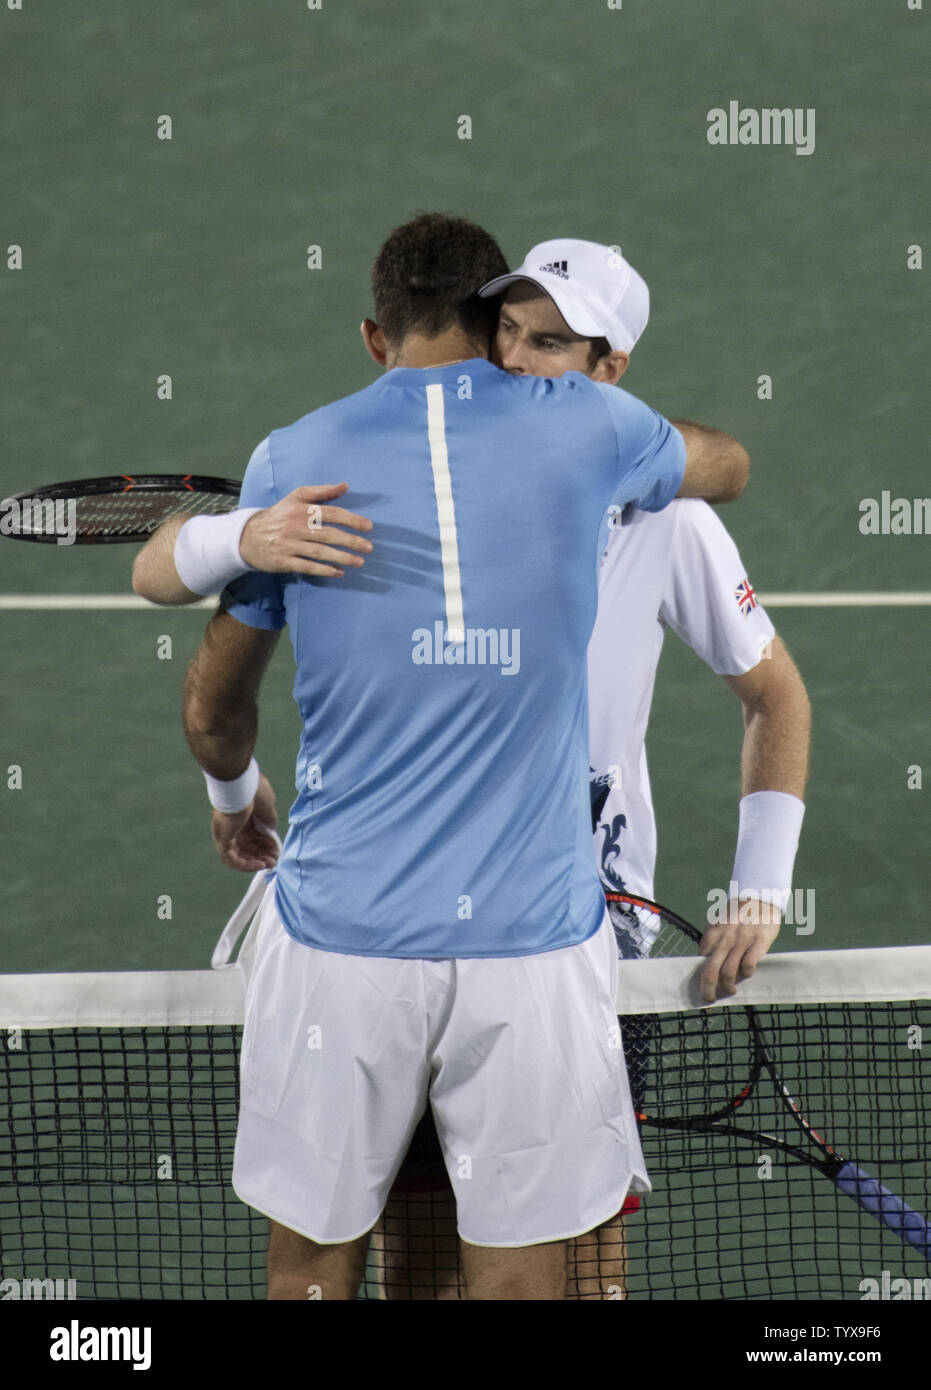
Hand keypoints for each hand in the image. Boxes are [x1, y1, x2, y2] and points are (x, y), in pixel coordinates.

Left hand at [210, 773, 279, 871]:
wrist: (240, 783)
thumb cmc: (253, 790)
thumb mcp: (267, 806)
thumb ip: (270, 819)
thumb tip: (272, 830)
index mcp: (241, 815)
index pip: (253, 835)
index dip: (266, 844)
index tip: (277, 849)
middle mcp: (231, 825)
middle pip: (247, 846)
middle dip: (262, 854)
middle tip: (275, 860)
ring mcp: (225, 833)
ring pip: (239, 855)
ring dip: (255, 861)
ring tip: (270, 864)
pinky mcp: (222, 839)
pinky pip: (231, 859)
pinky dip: (245, 865)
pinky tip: (259, 865)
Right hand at [240, 484, 372, 577]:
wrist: (248, 536)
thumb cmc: (279, 516)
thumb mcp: (296, 498)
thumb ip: (322, 492)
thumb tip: (345, 486)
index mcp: (300, 509)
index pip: (330, 513)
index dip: (351, 519)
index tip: (369, 526)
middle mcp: (295, 526)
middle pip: (327, 534)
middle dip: (350, 541)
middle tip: (369, 547)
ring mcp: (288, 545)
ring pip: (319, 552)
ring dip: (341, 557)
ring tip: (360, 562)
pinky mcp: (283, 561)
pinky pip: (307, 566)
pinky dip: (324, 570)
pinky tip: (339, 572)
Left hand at [698, 896, 779, 1003]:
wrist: (761, 895)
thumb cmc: (741, 912)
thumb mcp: (722, 921)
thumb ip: (715, 938)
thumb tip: (707, 958)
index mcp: (713, 933)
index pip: (701, 960)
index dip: (698, 977)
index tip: (699, 990)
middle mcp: (724, 939)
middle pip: (710, 971)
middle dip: (707, 990)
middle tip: (708, 1000)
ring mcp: (741, 941)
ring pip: (728, 972)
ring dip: (727, 987)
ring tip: (730, 991)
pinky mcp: (758, 942)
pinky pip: (748, 965)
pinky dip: (746, 974)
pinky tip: (747, 974)